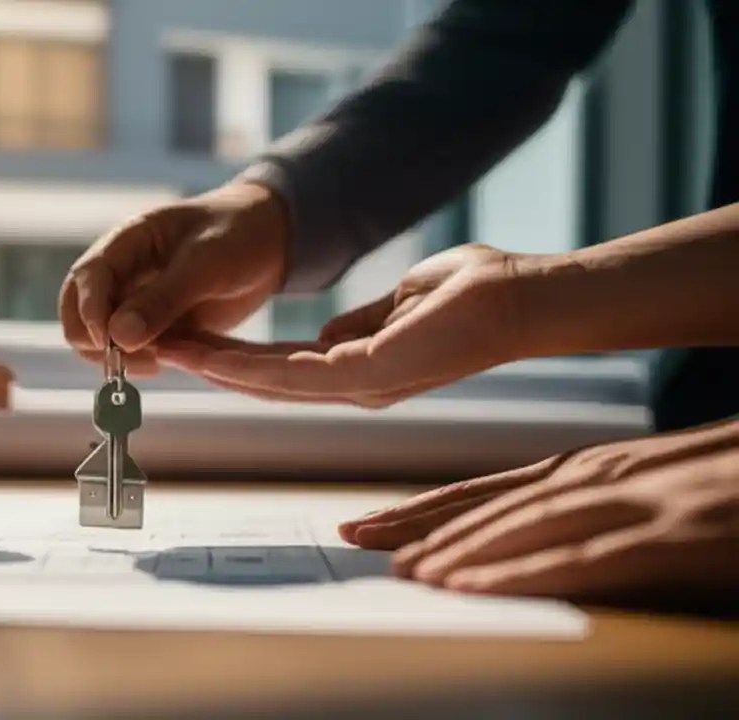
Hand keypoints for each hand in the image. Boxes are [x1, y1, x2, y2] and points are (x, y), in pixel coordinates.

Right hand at [59, 182, 289, 374]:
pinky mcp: (154, 328)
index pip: (86, 278)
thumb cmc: (237, 235)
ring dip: (120, 358)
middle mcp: (122, 274)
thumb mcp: (206, 262)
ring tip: (160, 360)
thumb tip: (117, 336)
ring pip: (101, 341)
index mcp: (126, 243)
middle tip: (136, 357)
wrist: (270, 242)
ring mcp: (135, 303)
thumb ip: (163, 298)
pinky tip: (171, 360)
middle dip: (96, 342)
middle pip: (79, 314)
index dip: (89, 311)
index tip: (107, 342)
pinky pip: (133, 354)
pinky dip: (143, 364)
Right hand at [156, 244, 524, 407]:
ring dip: (216, 368)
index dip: (238, 362)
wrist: (521, 298)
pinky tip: (209, 355)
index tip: (194, 343)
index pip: (285, 371)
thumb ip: (358, 323)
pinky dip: (246, 367)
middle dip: (213, 367)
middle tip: (161, 351)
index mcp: (361, 369)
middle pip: (268, 383)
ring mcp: (360, 385)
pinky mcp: (368, 374)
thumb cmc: (473, 294)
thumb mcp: (399, 305)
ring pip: (270, 383)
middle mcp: (356, 387)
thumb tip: (324, 334)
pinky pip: (293, 374)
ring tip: (168, 349)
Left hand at [345, 420, 738, 600]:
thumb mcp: (651, 491)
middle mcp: (604, 477)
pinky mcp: (675, 533)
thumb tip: (534, 541)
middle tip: (358, 540)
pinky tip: (477, 587)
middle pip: (493, 504)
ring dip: (460, 549)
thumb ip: (592, 512)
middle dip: (421, 524)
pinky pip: (586, 559)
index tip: (371, 522)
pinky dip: (525, 572)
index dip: (425, 508)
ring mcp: (639, 501)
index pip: (490, 490)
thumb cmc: (730, 483)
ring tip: (403, 570)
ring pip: (527, 526)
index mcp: (594, 469)